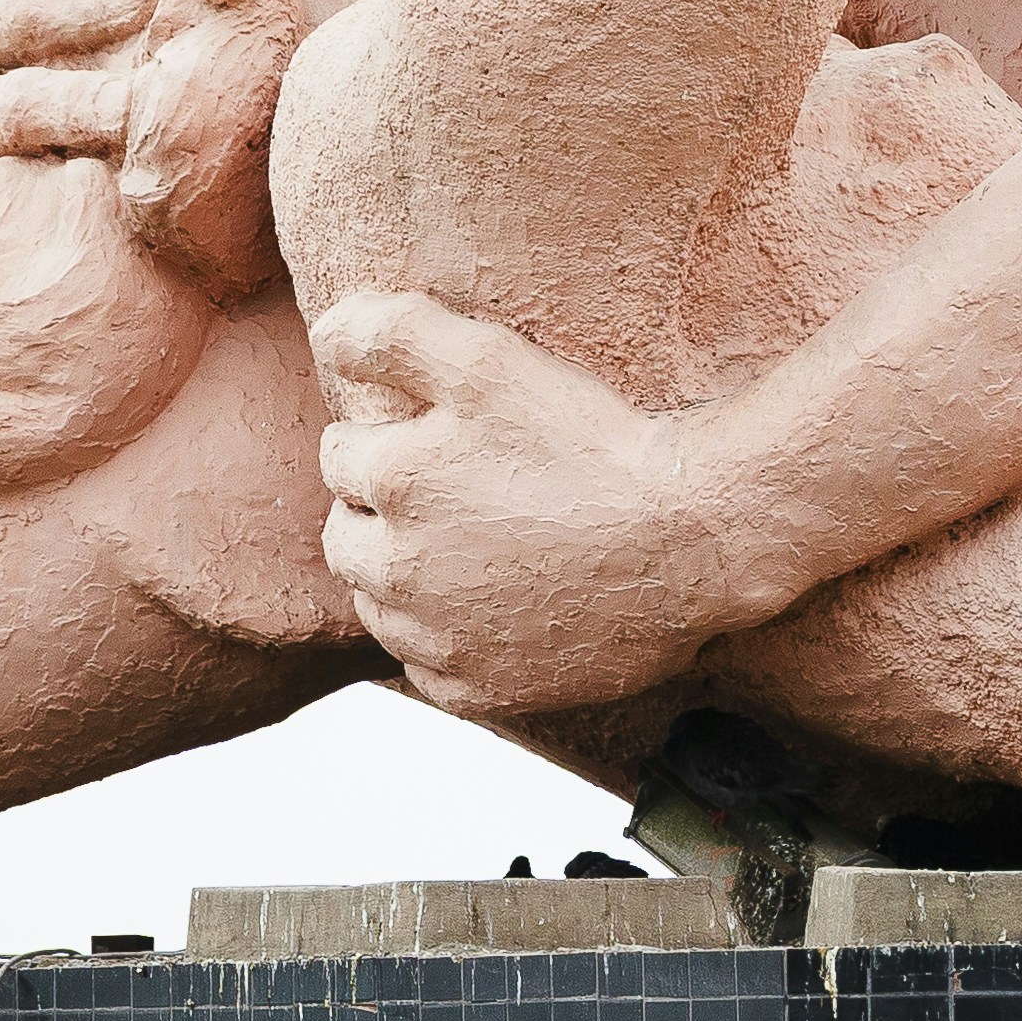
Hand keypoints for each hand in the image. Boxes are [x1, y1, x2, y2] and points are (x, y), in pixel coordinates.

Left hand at [308, 289, 773, 713]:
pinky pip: (430, 672)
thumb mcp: (490, 359)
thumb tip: (324, 330)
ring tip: (469, 547)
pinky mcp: (485, 690)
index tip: (441, 432)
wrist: (696, 537)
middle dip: (376, 512)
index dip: (387, 435)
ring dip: (401, 579)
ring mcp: (440, 640)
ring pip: (380, 609)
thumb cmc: (595, 441)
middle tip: (450, 491)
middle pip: (344, 539)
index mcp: (391, 484)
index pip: (340, 454)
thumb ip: (392, 332)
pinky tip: (491, 610)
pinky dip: (444, 644)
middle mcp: (399, 572)